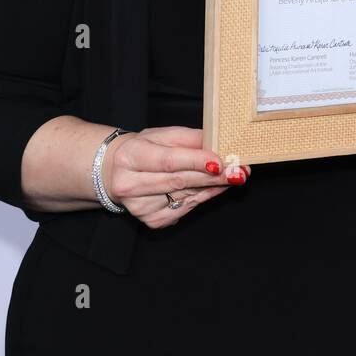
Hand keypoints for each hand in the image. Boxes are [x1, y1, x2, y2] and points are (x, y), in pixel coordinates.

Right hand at [102, 126, 249, 228]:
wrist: (116, 171)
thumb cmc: (144, 150)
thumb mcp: (164, 136)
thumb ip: (191, 139)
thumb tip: (220, 143)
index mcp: (131, 156)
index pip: (169, 161)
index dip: (197, 162)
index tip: (222, 161)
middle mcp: (130, 184)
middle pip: (180, 181)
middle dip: (214, 176)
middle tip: (239, 171)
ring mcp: (139, 206)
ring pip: (186, 196)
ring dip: (213, 187)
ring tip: (234, 176)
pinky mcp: (150, 220)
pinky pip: (185, 208)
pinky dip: (203, 197)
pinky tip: (213, 188)